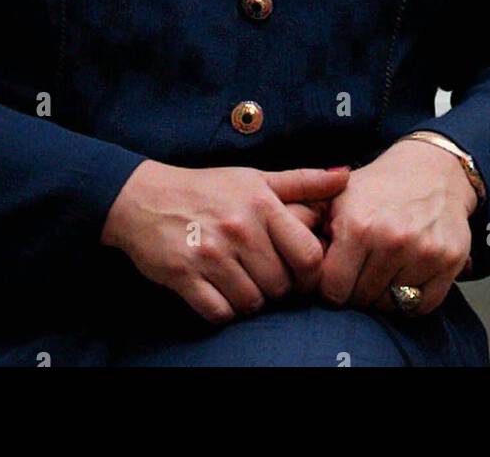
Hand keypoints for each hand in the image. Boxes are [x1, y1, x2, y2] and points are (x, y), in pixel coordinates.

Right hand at [101, 161, 350, 323]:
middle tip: (263, 274)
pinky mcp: (184, 276)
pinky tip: (218, 291)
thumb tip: (346, 175)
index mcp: (261, 203)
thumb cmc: (208, 188)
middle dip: (277, 287)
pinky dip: (223, 310)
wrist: (143, 198)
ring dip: (250, 300)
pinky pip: (220, 313)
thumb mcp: (255, 178)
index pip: (309, 256)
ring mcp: (210, 254)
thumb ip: (302, 181)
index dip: (311, 274)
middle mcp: (239, 228)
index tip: (299, 273)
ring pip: (253, 303)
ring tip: (239, 280)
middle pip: (281, 286)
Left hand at [316, 140, 476, 316]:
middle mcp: (391, 240)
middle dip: (354, 291)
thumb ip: (307, 224)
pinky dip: (409, 301)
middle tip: (357, 272)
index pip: (332, 289)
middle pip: (361, 300)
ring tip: (379, 271)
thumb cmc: (377, 187)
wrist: (432, 171)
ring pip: (389, 306)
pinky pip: (420, 306)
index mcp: (357, 225)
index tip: (333, 275)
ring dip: (381, 296)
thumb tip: (284, 257)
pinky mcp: (449, 262)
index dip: (328, 286)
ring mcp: (423, 253)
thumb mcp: (336, 195)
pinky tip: (402, 278)